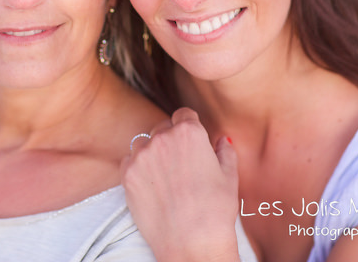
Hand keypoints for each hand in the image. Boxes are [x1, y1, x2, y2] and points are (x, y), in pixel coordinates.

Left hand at [121, 107, 239, 261]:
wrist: (191, 243)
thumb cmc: (215, 210)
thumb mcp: (230, 176)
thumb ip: (224, 150)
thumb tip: (222, 139)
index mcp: (189, 132)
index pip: (184, 114)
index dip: (190, 126)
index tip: (191, 140)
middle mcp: (162, 138)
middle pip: (163, 127)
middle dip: (171, 139)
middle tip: (180, 164)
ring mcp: (141, 155)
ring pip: (144, 142)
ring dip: (152, 152)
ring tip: (165, 176)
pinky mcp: (127, 174)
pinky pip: (129, 160)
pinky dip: (138, 167)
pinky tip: (152, 185)